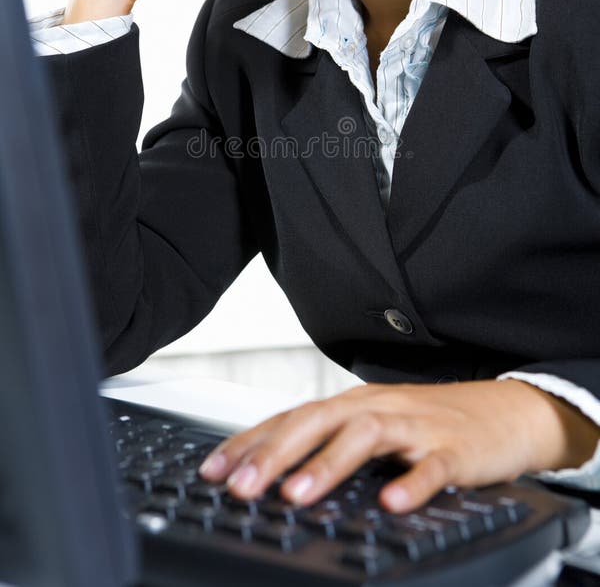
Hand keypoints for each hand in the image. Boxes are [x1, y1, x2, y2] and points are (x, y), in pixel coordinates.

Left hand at [199, 379, 598, 512]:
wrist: (503, 411)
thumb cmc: (430, 423)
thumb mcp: (375, 428)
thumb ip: (331, 446)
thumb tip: (273, 475)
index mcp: (353, 403)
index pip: (292, 417)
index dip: (251, 442)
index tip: (212, 470)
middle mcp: (377, 407)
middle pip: (319, 420)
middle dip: (275, 453)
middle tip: (240, 486)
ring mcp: (416, 425)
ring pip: (365, 436)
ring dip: (328, 464)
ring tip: (297, 496)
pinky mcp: (454, 449)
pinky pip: (431, 465)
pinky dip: (410, 483)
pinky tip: (391, 503)